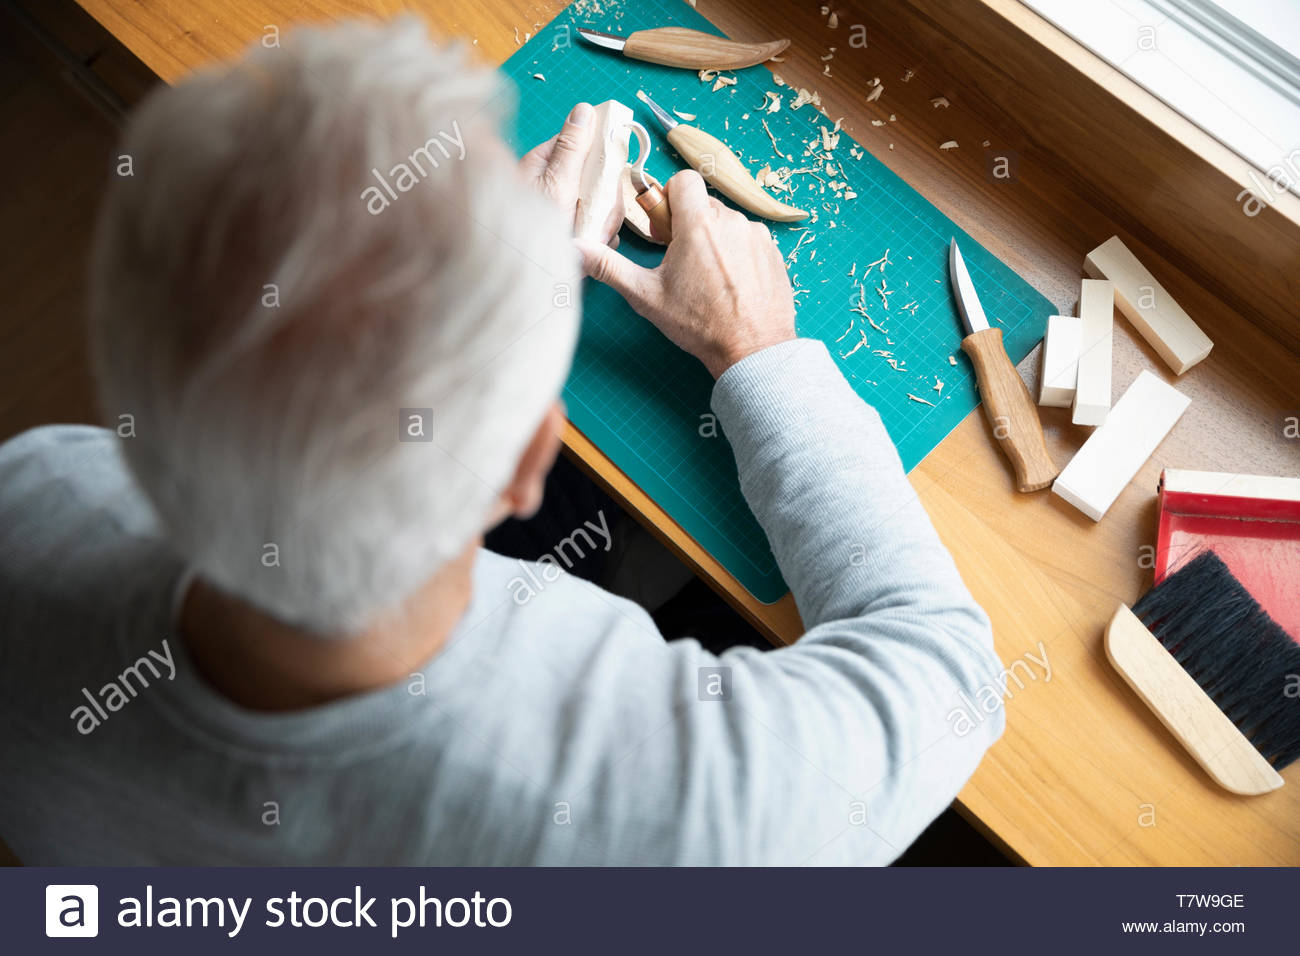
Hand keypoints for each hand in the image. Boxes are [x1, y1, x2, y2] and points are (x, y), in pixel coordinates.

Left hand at [518, 102, 621, 245]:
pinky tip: (596, 245)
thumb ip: (572, 148)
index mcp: (543, 164)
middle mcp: (553, 183)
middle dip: (605, 197)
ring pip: (600, 203)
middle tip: (599, 217)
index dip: (601, 155)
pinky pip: (598, 227)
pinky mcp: (572, 232)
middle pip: (595, 175)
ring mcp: (563, 208)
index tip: (612, 170)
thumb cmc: (529, 231)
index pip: (581, 144)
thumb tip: (583, 110)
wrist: (526, 274)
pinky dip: (601, 236)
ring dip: (604, 220)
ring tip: (593, 237)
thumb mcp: (555, 184)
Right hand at [575, 171, 795, 377]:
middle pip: (703, 204)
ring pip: (727, 222)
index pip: (683, 180)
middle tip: (681, 261)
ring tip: (707, 277)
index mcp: (698, 224)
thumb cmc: (699, 324)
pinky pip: (749, 239)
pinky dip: (737, 253)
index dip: (670, 199)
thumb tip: (574, 249)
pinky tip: (730, 283)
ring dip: (714, 240)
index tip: (665, 230)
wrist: (752, 350)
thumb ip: (608, 267)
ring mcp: (757, 235)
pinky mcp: (773, 251)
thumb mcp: (646, 296)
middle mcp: (731, 222)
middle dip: (689, 224)